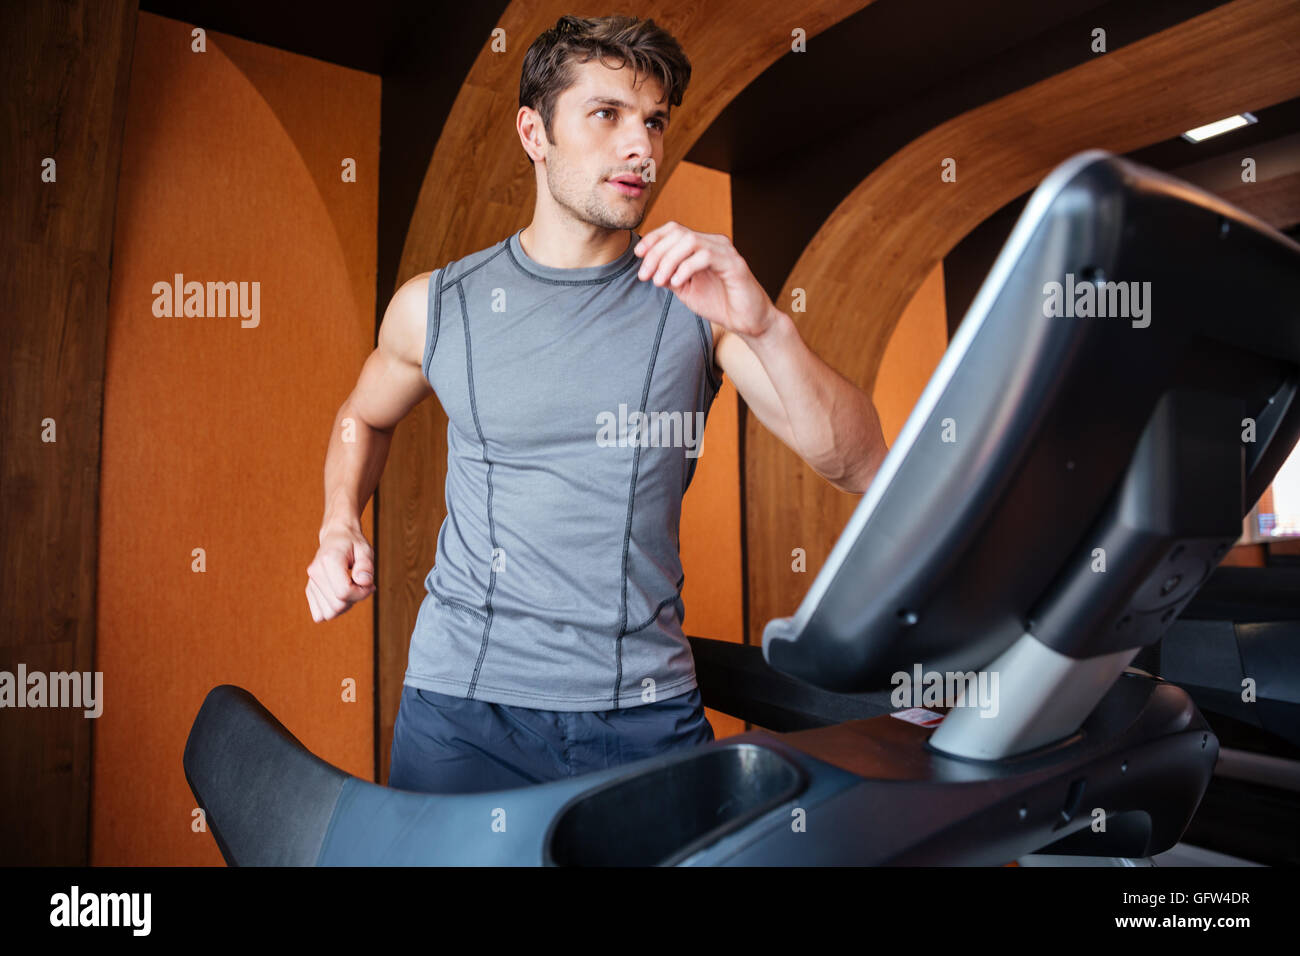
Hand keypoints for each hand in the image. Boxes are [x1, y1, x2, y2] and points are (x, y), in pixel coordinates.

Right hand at [306, 525, 375, 621]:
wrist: (336, 536)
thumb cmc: (353, 544)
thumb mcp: (365, 550)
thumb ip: (366, 565)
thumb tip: (364, 582)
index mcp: (329, 560)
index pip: (344, 592)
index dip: (362, 593)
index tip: (369, 584)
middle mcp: (315, 572)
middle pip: (337, 605)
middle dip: (355, 600)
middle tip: (362, 585)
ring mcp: (310, 582)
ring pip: (328, 613)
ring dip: (344, 606)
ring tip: (351, 589)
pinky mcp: (309, 589)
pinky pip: (319, 614)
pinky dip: (333, 609)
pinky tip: (340, 596)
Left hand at [634, 222, 775, 338]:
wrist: (747, 322)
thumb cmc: (719, 304)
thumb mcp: (686, 289)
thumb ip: (669, 274)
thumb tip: (648, 265)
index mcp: (703, 246)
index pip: (674, 230)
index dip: (653, 239)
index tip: (638, 256)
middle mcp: (714, 243)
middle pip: (678, 233)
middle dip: (656, 253)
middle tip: (645, 275)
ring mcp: (725, 251)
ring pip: (690, 242)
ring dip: (668, 261)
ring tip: (659, 281)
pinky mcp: (734, 264)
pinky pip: (705, 257)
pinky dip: (686, 268)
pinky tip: (677, 283)